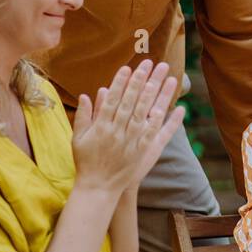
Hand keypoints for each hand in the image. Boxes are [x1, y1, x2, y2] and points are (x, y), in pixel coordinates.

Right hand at [72, 60, 184, 195]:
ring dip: (156, 94)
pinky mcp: (141, 150)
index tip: (128, 67)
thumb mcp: (79, 138)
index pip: (113, 99)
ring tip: (164, 77)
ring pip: (144, 113)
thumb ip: (84, 116)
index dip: (121, 82)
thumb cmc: (86, 161)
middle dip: (141, 81)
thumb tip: (88, 94)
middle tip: (150, 64)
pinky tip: (172, 106)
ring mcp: (130, 141)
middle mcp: (117, 131)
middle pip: (131, 101)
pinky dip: (163, 119)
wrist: (98, 187)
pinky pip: (154, 132)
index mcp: (101, 126)